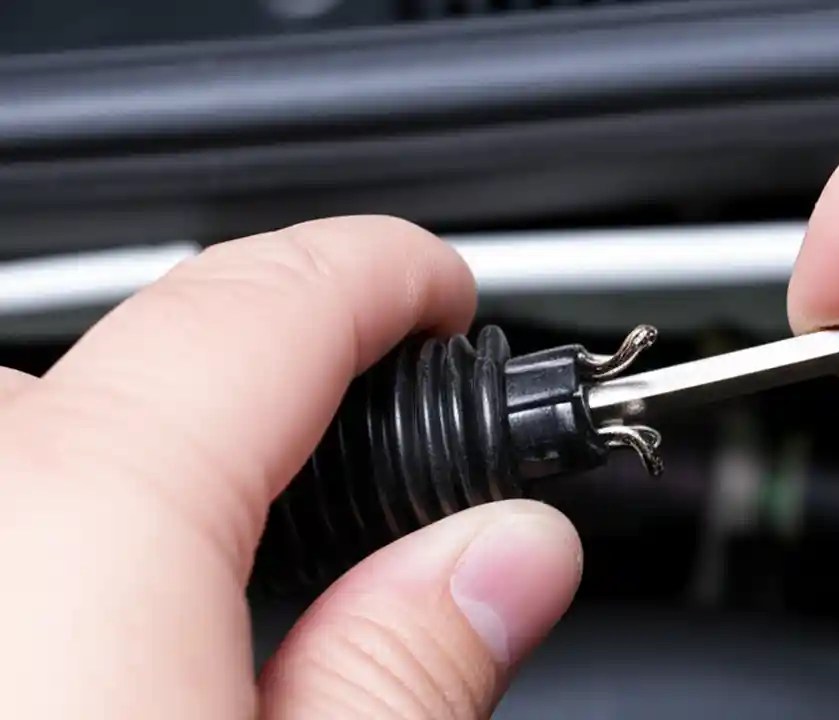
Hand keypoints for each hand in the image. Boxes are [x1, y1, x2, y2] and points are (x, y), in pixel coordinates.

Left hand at [0, 216, 581, 717]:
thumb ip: (406, 670)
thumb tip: (511, 556)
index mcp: (67, 530)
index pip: (267, 304)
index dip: (388, 278)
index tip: (444, 301)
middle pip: (160, 348)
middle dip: (288, 379)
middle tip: (387, 476)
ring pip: (55, 419)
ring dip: (168, 455)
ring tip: (255, 571)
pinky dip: (63, 508)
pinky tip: (105, 616)